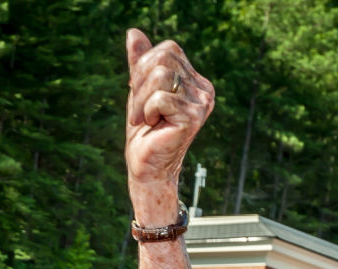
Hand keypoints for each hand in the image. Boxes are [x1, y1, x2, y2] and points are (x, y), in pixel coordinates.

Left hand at [124, 29, 213, 192]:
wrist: (146, 168)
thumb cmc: (145, 133)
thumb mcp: (139, 91)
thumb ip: (140, 63)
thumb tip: (133, 33)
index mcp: (195, 80)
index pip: (167, 50)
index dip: (144, 68)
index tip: (141, 95)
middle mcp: (204, 90)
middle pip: (163, 59)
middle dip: (141, 83)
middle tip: (141, 110)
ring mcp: (202, 103)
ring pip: (161, 76)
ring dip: (142, 100)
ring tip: (147, 120)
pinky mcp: (193, 117)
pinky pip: (160, 98)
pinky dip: (148, 112)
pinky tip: (154, 127)